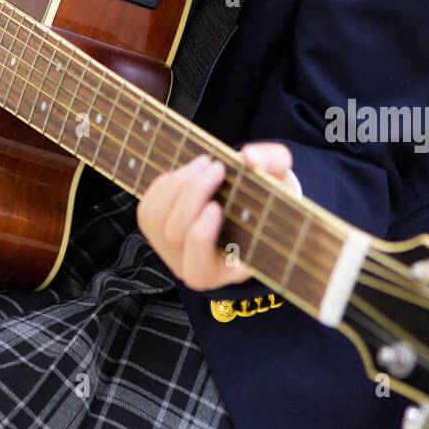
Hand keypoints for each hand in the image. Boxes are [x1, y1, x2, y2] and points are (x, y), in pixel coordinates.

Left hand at [137, 142, 295, 289]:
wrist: (248, 203)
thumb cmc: (267, 199)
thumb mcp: (281, 181)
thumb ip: (274, 162)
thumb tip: (249, 156)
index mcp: (227, 272)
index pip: (199, 270)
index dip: (200, 238)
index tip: (216, 206)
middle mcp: (194, 268)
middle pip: (175, 235)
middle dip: (192, 194)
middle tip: (216, 167)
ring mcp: (170, 252)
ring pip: (156, 220)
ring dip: (178, 184)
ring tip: (204, 163)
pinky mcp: (155, 232)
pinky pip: (147, 209)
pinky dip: (164, 185)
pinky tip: (187, 172)